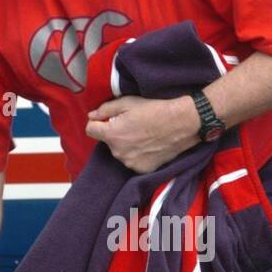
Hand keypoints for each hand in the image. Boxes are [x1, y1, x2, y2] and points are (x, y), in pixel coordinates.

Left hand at [85, 95, 200, 172]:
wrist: (182, 123)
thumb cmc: (155, 110)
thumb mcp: (128, 102)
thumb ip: (105, 109)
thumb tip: (91, 116)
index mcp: (112, 135)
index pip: (90, 130)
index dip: (97, 122)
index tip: (108, 119)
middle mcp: (118, 152)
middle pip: (108, 142)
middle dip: (115, 133)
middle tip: (132, 124)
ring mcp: (131, 163)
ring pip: (120, 152)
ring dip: (126, 145)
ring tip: (143, 135)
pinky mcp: (143, 169)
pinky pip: (133, 161)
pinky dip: (138, 154)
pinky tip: (150, 145)